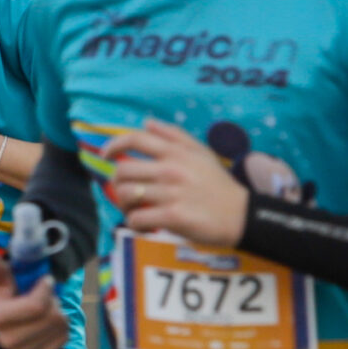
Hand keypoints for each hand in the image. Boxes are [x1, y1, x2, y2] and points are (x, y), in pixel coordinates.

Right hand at [0, 251, 67, 348]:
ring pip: (60, 327)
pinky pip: (63, 338)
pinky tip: (47, 322)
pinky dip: (61, 327)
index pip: (36, 307)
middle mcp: (6, 341)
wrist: (8, 314)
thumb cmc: (5, 291)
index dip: (46, 290)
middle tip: (45, 296)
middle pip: (51, 317)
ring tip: (45, 308)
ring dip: (58, 312)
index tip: (45, 281)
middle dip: (53, 301)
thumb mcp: (0, 277)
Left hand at [104, 122, 248, 247]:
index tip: (106, 155)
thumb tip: (147, 122)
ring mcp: (171, 193)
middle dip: (118, 184)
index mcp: (176, 152)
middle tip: (128, 194)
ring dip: (124, 206)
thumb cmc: (218, 184)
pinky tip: (146, 225)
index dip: (114, 145)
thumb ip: (174, 135)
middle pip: (123, 171)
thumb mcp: (201, 152)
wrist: (241, 215)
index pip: (135, 139)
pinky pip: (136, 219)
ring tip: (137, 210)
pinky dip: (135, 224)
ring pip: (126, 195)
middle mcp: (171, 170)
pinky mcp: (173, 217)